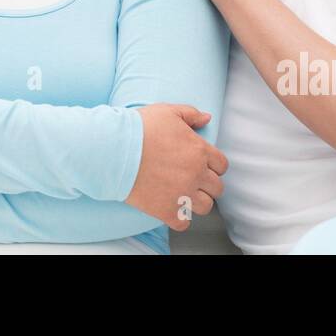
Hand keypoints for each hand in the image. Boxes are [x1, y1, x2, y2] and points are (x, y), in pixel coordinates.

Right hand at [125, 103, 227, 231]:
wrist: (114, 149)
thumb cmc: (139, 128)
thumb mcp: (167, 111)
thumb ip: (191, 114)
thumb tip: (206, 118)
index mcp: (199, 150)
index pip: (222, 165)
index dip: (213, 165)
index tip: (201, 165)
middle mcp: (196, 174)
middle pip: (217, 188)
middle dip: (207, 184)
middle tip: (192, 179)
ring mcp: (182, 194)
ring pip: (205, 207)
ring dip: (197, 201)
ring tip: (183, 194)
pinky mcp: (166, 210)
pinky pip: (184, 223)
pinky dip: (180, 218)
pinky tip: (171, 207)